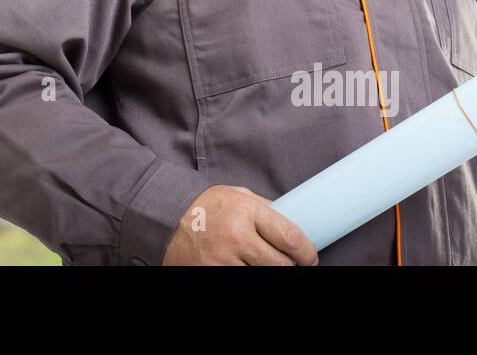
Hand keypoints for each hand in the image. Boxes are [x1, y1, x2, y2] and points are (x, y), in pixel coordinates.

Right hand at [160, 185, 319, 265]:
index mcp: (246, 211)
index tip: (309, 258)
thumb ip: (264, 209)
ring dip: (267, 272)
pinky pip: (240, 281)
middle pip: (281, 265)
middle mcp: (236, 235)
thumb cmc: (206, 206)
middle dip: (289, 267)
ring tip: (261, 263)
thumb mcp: (237, 195)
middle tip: (289, 264)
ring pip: (262, 276)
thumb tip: (293, 223)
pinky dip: (246, 274)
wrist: (166, 217)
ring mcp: (223, 258)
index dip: (307, 252)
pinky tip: (245, 267)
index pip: (290, 237)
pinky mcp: (212, 273)